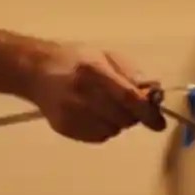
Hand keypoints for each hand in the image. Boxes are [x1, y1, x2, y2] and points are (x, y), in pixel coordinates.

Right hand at [23, 44, 165, 142]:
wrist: (35, 71)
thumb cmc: (74, 59)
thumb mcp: (104, 56)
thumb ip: (131, 74)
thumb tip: (155, 93)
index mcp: (94, 71)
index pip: (128, 97)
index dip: (147, 112)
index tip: (159, 123)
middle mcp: (83, 94)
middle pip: (123, 117)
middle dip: (133, 115)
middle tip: (129, 105)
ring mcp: (72, 114)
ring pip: (113, 130)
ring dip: (118, 122)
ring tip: (106, 107)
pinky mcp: (65, 128)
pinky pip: (98, 137)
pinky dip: (104, 129)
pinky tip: (94, 114)